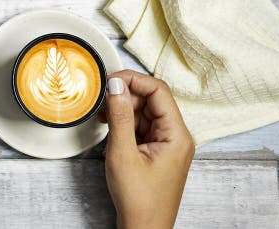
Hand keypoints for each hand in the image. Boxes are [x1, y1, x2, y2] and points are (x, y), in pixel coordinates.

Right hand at [100, 70, 194, 228]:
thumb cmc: (139, 199)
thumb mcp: (123, 153)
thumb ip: (119, 116)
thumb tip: (116, 85)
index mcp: (177, 135)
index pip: (158, 91)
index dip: (134, 80)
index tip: (111, 80)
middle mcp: (175, 136)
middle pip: (151, 99)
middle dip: (125, 95)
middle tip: (102, 97)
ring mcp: (166, 144)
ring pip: (144, 111)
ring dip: (122, 108)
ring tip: (102, 114)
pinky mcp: (155, 151)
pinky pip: (140, 126)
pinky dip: (123, 122)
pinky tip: (108, 125)